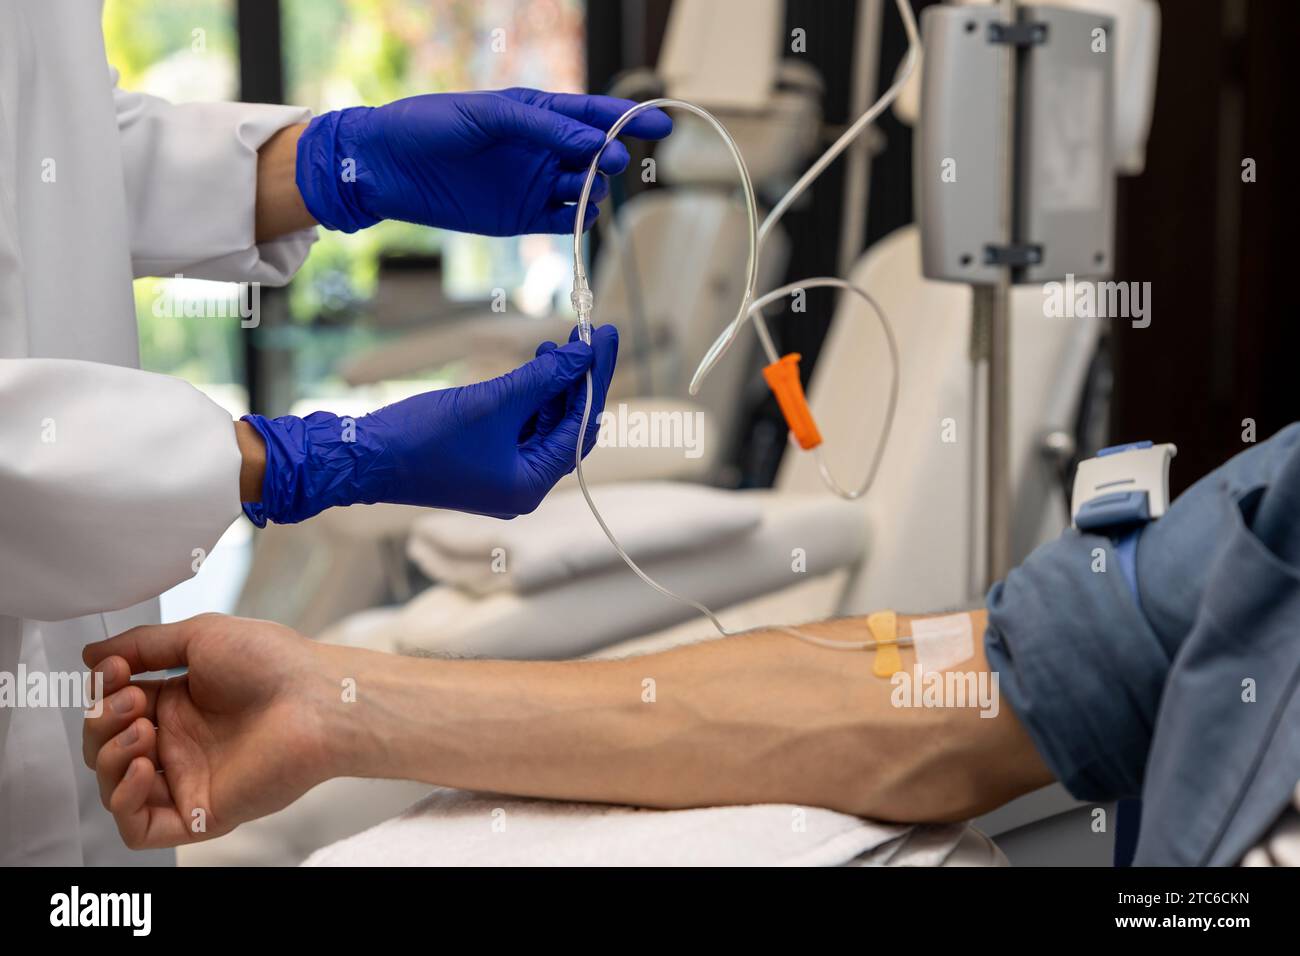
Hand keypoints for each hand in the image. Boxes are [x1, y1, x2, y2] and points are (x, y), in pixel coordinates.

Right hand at [82, 615, 331, 848]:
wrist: (315, 698)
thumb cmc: (272, 662)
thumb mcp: (199, 636)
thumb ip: (142, 644)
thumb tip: (90, 657)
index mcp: (180, 704)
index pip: (114, 709)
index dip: (102, 693)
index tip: (113, 670)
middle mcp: (181, 743)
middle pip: (106, 749)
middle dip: (101, 723)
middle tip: (131, 701)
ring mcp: (189, 779)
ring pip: (115, 789)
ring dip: (108, 757)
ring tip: (142, 731)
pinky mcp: (201, 812)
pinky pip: (139, 829)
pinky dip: (123, 801)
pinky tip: (141, 767)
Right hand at [241, 324, 616, 524]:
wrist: (362, 457)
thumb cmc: (423, 437)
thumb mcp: (493, 403)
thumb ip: (543, 379)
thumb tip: (584, 353)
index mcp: (530, 486)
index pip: (580, 428)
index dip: (595, 379)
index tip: (607, 336)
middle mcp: (523, 487)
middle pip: (568, 427)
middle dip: (579, 381)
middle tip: (592, 335)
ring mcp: (503, 476)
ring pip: (545, 425)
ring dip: (555, 386)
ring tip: (558, 346)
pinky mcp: (485, 462)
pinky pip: (521, 428)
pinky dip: (531, 398)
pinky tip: (537, 366)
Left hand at [296, 88, 672, 234]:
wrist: (385, 167)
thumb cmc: (428, 125)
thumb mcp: (487, 117)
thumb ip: (542, 128)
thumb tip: (592, 142)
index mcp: (536, 114)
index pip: (593, 114)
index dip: (628, 119)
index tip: (658, 125)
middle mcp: (541, 150)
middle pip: (595, 156)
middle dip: (609, 157)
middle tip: (608, 162)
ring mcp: (533, 185)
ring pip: (584, 191)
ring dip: (592, 189)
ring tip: (584, 188)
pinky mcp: (520, 218)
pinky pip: (563, 222)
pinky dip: (577, 220)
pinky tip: (578, 215)